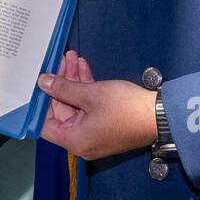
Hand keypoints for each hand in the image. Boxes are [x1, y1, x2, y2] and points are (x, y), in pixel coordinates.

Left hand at [38, 50, 157, 160]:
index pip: (45, 124)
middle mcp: (81, 141)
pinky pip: (89, 108)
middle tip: (62, 61)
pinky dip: (87, 90)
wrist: (160, 115)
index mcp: (73, 140)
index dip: (40, 103)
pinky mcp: (105, 125)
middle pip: (62, 110)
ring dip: (75, 82)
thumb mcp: (90, 94)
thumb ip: (63, 88)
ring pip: (76, 105)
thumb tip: (43, 83)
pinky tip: (84, 69)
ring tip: (73, 58)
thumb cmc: (125, 108)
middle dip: (62, 83)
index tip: (39, 83)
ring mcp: (94, 133)